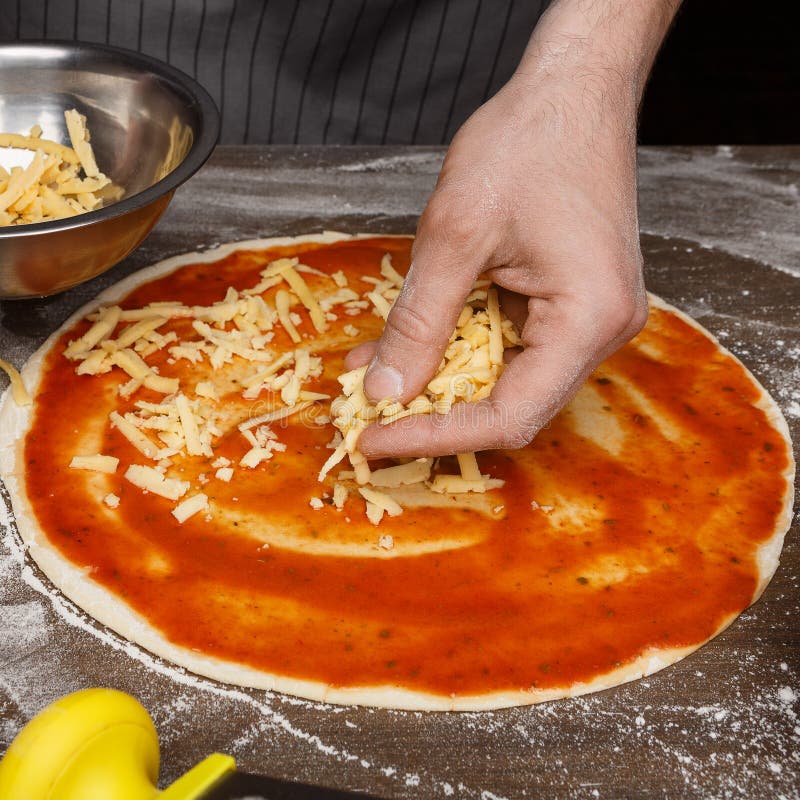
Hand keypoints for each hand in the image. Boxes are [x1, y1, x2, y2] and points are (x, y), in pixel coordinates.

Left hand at [346, 0, 678, 458]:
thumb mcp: (455, 235)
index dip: (435, 436)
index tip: (374, 439)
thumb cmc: (527, 143)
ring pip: (502, 379)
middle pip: (509, 406)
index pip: (509, 417)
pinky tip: (404, 344)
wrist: (572, 90)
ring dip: (435, 380)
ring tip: (373, 378)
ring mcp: (587, 319)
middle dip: (431, 412)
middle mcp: (600, 332)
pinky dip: (452, 347)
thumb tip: (386, 394)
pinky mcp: (567, 304)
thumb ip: (419, 323)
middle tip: (367, 416)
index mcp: (589, 321)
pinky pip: (505, 345)